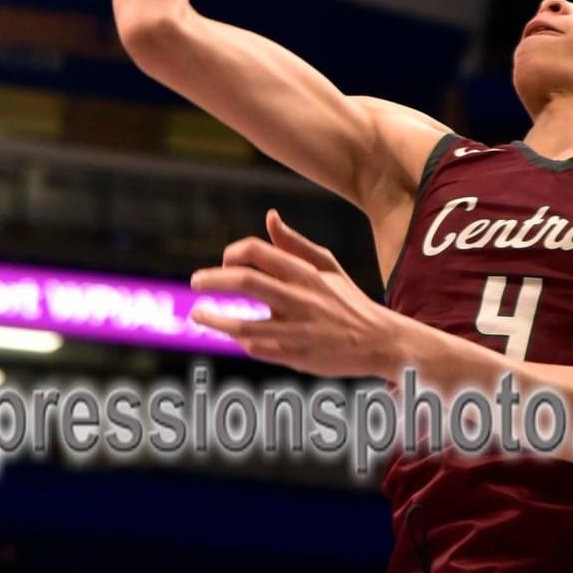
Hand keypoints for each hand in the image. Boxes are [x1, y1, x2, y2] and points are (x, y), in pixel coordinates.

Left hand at [190, 211, 400, 377]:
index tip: (223, 260)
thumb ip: (294, 243)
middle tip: (194, 282)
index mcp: (305, 272)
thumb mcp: (327, 265)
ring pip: (244, 324)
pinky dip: (239, 340)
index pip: (258, 251)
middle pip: (246, 281)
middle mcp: (299, 298)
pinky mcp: (295, 356)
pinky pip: (257, 348)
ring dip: (215, 318)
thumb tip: (270, 216)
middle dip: (213, 279)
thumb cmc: (347, 300)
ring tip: (197, 313)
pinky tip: (230, 335)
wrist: (378, 341)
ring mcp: (296, 329)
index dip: (233, 252)